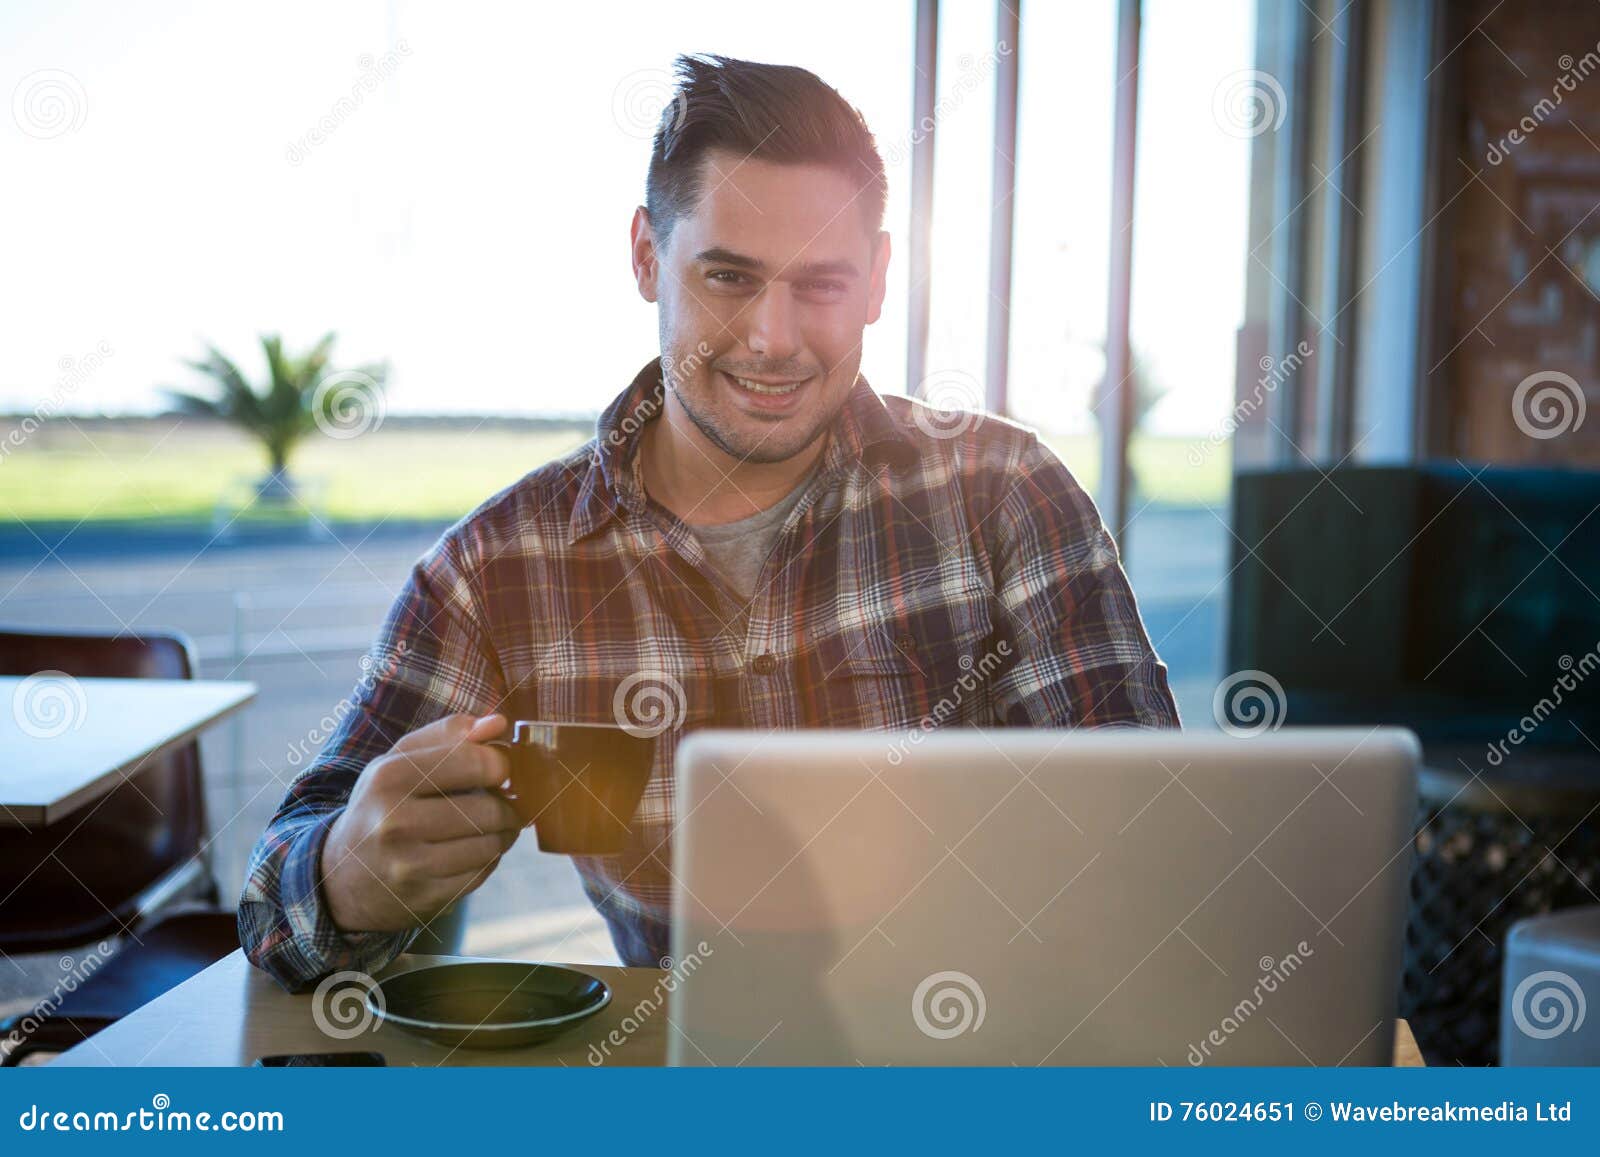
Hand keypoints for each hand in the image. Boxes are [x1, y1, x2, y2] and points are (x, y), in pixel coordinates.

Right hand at [320, 713, 520, 932]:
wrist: (342, 874)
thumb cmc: (382, 805)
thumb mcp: (399, 761)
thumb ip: (449, 735)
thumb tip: (498, 723)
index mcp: (389, 778)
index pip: (475, 763)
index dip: (500, 765)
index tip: (499, 770)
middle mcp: (395, 822)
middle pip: (489, 809)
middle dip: (508, 805)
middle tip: (506, 802)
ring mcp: (409, 865)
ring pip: (491, 844)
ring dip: (504, 833)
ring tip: (496, 825)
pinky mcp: (425, 897)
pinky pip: (482, 872)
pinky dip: (489, 859)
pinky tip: (476, 850)